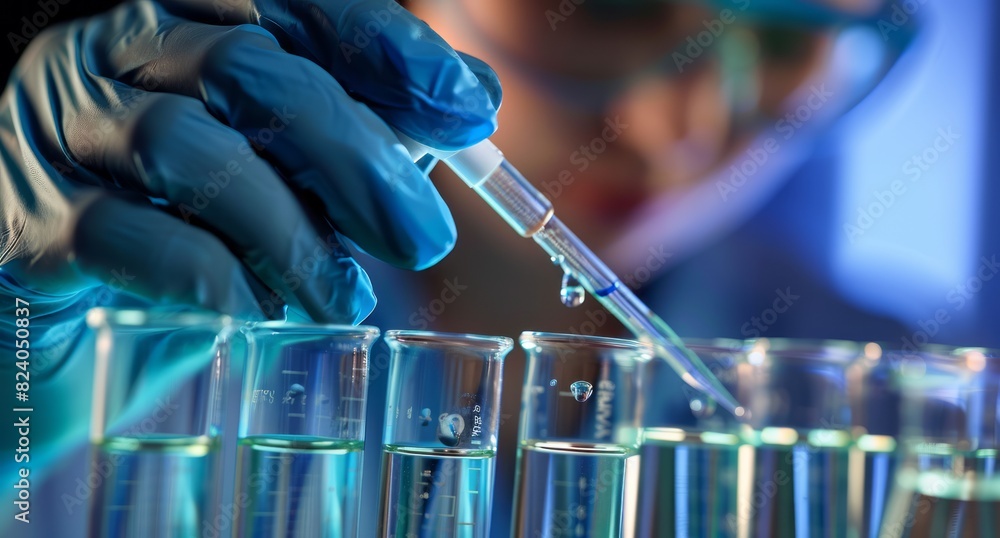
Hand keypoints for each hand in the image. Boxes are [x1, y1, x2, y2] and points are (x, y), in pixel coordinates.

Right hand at [0, 0, 500, 350]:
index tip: (466, 103)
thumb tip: (468, 107)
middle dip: (354, 154)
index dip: (381, 41)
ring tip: (346, 297)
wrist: (75, 320)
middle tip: (424, 238)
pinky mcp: (25, 219)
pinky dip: (210, 275)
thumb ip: (365, 131)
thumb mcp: (288, 169)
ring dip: (288, 231)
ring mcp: (59, 129)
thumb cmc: (193, 227)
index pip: (287, 0)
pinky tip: (259, 310)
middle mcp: (113, 54)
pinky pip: (122, 233)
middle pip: (246, 69)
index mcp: (186, 25)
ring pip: (185, 147)